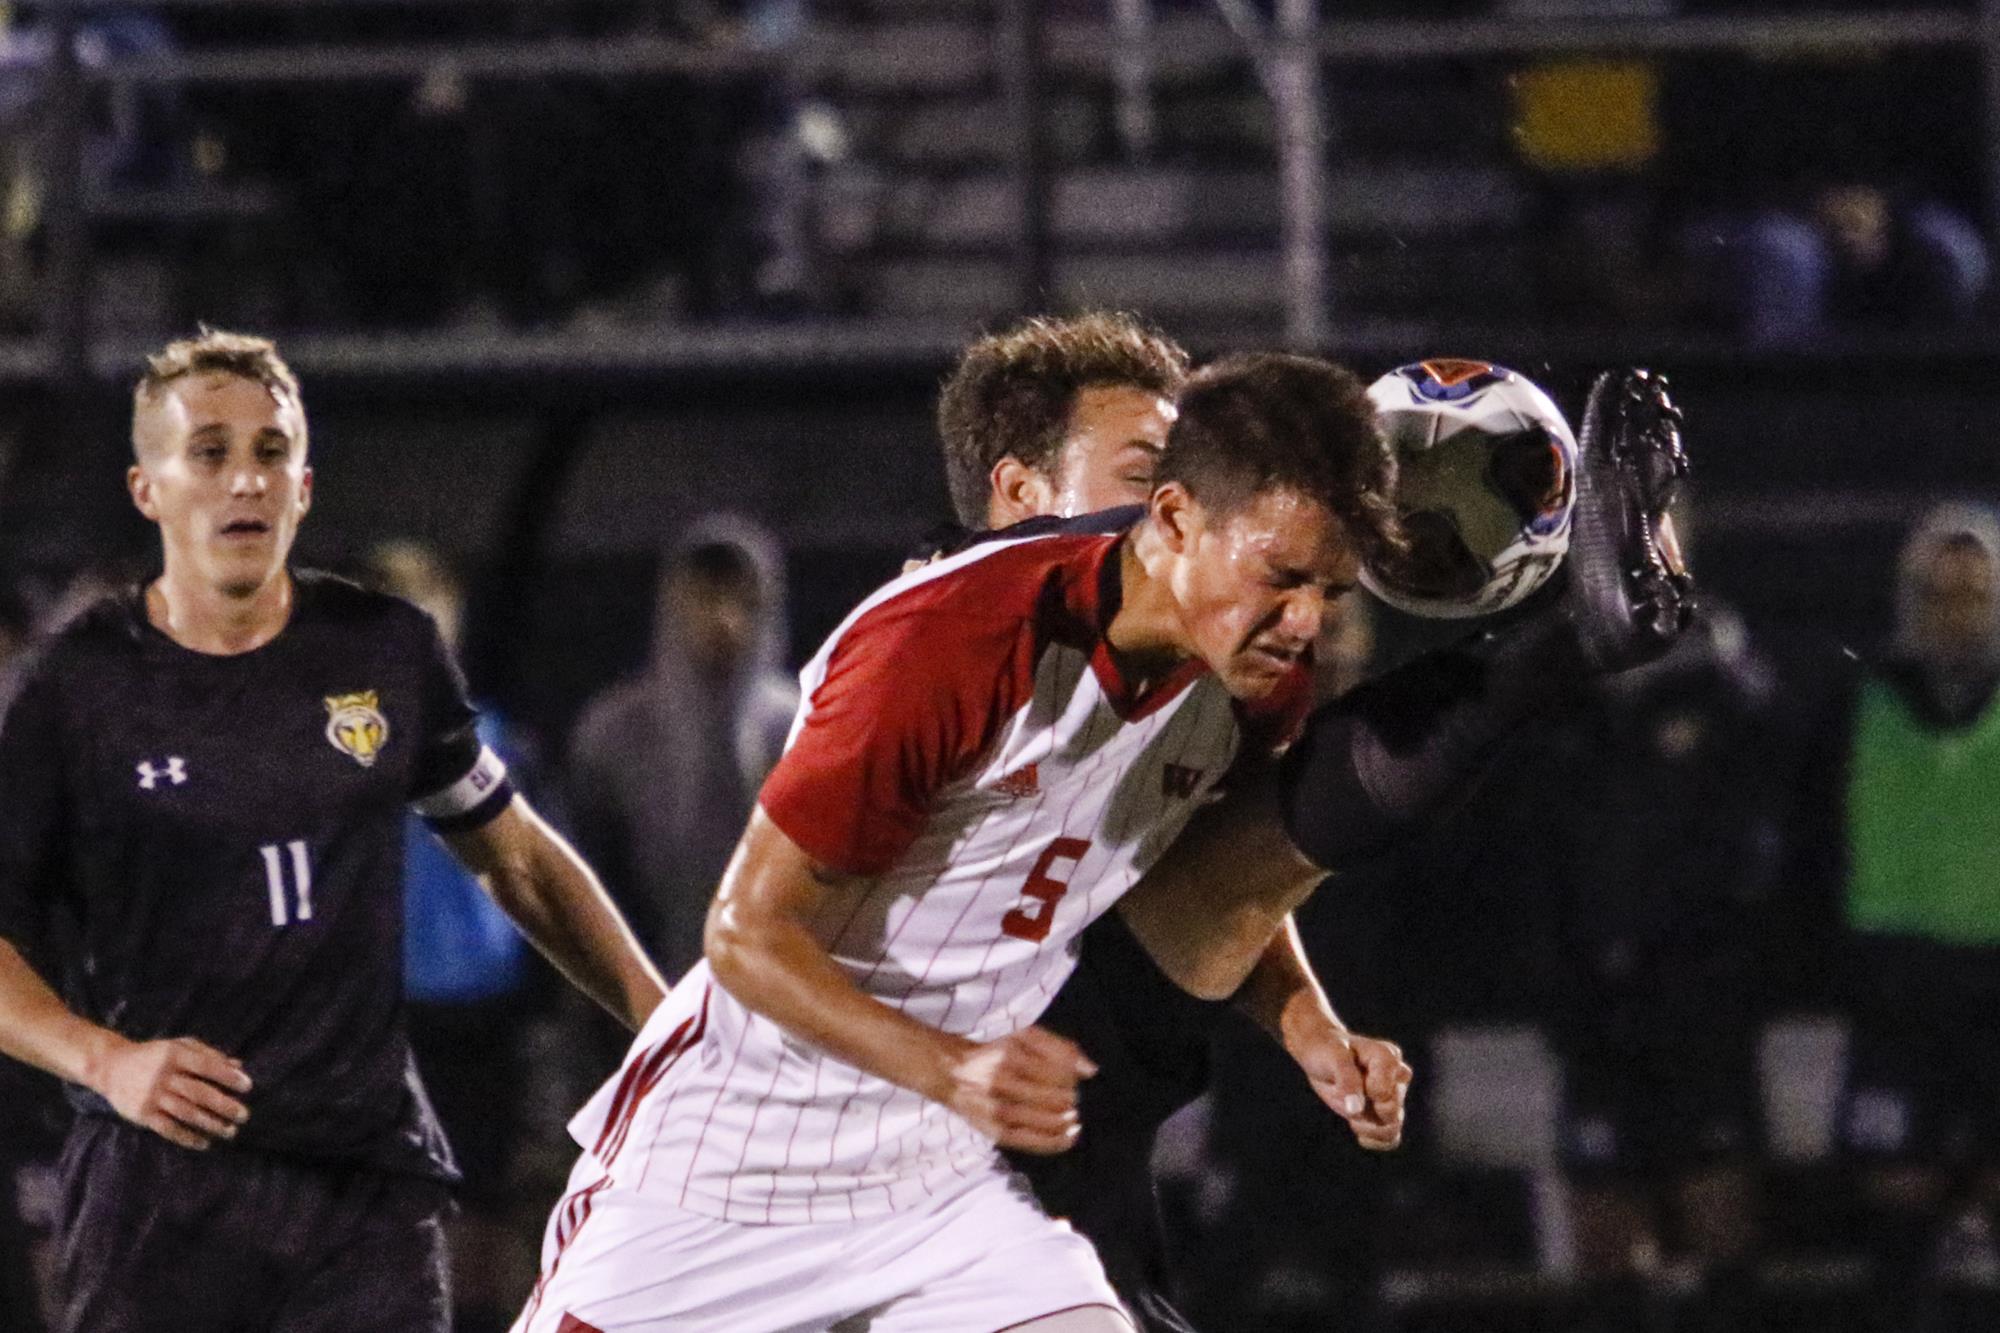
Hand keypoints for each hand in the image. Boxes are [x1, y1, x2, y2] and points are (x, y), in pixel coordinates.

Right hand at [92, 1036, 252, 1150]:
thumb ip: (208, 1054)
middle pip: (199, 1093)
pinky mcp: (142, 1114)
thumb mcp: (179, 1046)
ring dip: (210, 1124)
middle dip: (224, 1105)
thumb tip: (239, 1066)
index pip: (206, 1066)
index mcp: (174, 1055)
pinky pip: (168, 1129)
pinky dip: (187, 1137)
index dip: (228, 1077)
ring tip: (230, 1131)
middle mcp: (163, 1076)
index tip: (248, 1086)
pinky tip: (204, 1143)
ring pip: (186, 1113)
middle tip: (244, 1115)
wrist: (110, 1066)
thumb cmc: (153, 1055)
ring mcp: (151, 1096)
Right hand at [943, 1026, 1096, 1154]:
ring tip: (1074, 1118)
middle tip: (1073, 1099)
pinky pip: (1030, 1142)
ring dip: (1065, 1121)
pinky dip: (1054, 1142)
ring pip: (1043, 1121)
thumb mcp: (1023, 1037)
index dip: (1073, 1079)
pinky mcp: (994, 1132)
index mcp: (1010, 1054)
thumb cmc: (995, 1052)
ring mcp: (996, 1110)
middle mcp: (1001, 1082)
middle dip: (1071, 1100)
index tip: (1075, 1080)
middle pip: (1053, 1097)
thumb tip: (1091, 1071)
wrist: (950, 1073)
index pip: (1057, 1072)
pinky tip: (1069, 1137)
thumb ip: (1060, 1048)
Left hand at [1291, 1022, 1411, 1151]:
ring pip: (1393, 1128)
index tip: (1348, 1077)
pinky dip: (1375, 1140)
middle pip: (1391, 1112)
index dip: (1362, 1093)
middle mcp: (1397, 1077)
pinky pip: (1391, 1138)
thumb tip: (1355, 1110)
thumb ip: (1347, 1080)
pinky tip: (1359, 1132)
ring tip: (1352, 1118)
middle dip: (1365, 1113)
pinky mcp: (1385, 1111)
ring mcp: (1393, 1095)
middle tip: (1347, 1101)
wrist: (1322, 1055)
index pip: (1383, 1092)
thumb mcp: (1334, 1059)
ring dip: (1369, 1129)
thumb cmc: (1329, 1052)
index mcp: (1388, 1058)